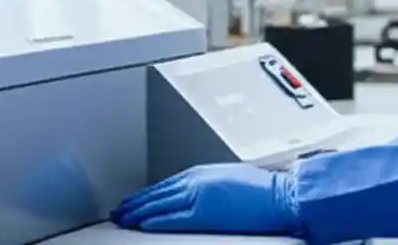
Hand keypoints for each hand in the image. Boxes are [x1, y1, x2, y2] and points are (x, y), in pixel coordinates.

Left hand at [110, 163, 300, 235]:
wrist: (279, 195)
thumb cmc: (262, 190)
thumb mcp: (228, 178)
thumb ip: (207, 185)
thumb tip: (195, 194)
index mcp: (201, 173)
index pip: (164, 185)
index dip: (146, 194)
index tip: (133, 200)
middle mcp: (195, 182)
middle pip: (156, 194)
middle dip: (135, 203)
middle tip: (118, 210)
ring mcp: (197, 197)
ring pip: (158, 205)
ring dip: (137, 212)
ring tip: (122, 218)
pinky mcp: (203, 214)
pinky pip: (172, 219)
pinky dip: (155, 221)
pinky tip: (142, 225)